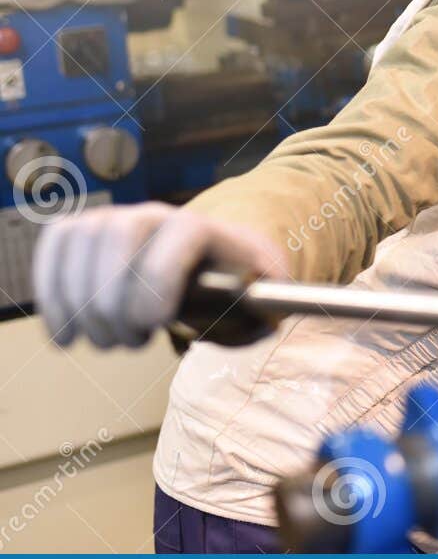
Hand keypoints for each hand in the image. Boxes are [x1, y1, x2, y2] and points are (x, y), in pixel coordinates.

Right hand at [32, 204, 286, 348]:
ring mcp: (117, 219)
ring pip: (80, 241)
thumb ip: (264, 310)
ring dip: (80, 302)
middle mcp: (158, 215)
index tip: (155, 322)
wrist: (218, 266)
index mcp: (208, 229)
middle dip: (112, 297)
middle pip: (119, 235)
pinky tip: (66, 335)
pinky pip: (55, 247)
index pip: (182, 234)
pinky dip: (51, 292)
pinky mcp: (85, 233)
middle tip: (129, 343)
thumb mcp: (265, 302)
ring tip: (107, 342)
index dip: (162, 275)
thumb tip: (259, 313)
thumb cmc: (241, 289)